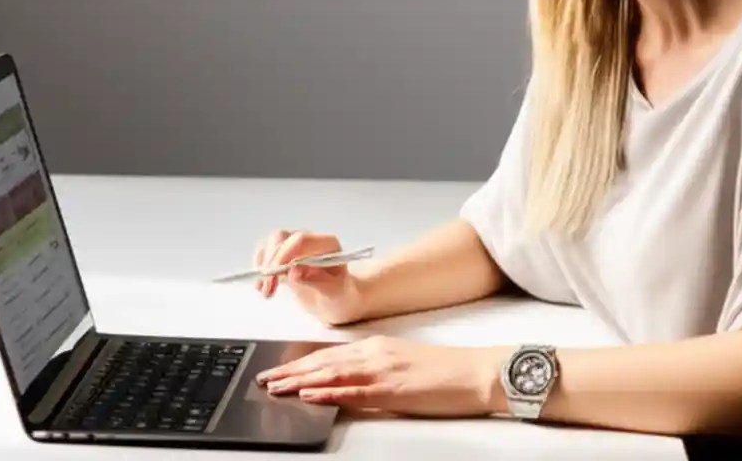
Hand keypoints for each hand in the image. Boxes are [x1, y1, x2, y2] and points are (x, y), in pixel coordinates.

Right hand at [252, 229, 366, 325]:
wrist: (336, 301)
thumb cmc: (340, 296)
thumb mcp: (335, 294)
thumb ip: (317, 282)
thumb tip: (293, 272)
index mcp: (328, 244)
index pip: (301, 239)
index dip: (284, 254)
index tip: (273, 275)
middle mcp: (310, 240)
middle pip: (281, 238)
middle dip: (270, 262)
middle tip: (268, 288)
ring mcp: (295, 246)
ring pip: (270, 245)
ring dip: (263, 267)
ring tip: (264, 291)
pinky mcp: (284, 255)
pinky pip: (266, 255)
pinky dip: (261, 270)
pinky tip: (261, 286)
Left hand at [254, 335, 508, 417]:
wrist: (477, 372)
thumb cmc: (445, 371)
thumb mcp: (402, 362)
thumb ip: (374, 368)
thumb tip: (347, 380)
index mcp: (377, 346)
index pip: (329, 354)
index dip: (301, 363)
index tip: (280, 370)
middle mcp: (375, 354)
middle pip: (324, 363)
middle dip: (291, 372)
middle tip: (265, 379)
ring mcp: (383, 371)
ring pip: (332, 375)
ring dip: (300, 381)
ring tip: (276, 388)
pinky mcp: (393, 389)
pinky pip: (355, 392)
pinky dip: (330, 393)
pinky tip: (311, 396)